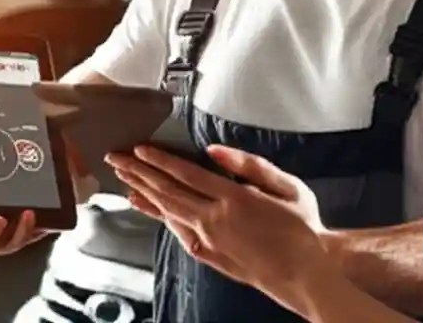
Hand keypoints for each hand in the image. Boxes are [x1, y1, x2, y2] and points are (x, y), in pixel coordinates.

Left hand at [107, 144, 333, 312]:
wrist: (306, 273)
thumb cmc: (302, 228)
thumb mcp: (288, 187)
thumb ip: (250, 165)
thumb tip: (214, 151)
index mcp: (235, 199)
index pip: (187, 174)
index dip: (160, 160)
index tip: (140, 149)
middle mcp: (216, 220)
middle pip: (168, 192)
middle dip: (139, 174)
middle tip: (117, 159)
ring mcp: (210, 240)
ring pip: (169, 212)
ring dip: (144, 193)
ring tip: (124, 180)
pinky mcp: (210, 254)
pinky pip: (178, 231)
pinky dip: (159, 217)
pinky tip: (149, 208)